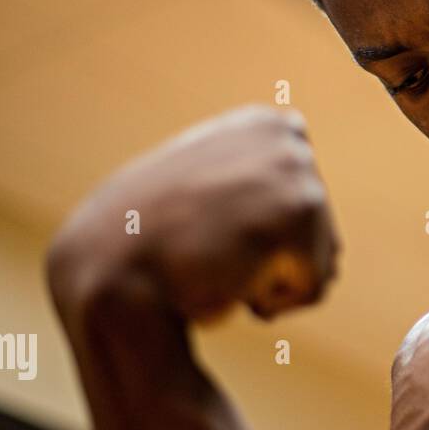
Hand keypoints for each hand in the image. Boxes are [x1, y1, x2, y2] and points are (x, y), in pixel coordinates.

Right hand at [47, 106, 339, 323]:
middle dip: (273, 258)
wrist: (106, 270)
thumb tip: (305, 157)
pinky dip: (276, 303)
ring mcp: (297, 167)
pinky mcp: (304, 209)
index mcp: (264, 126)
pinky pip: (315, 288)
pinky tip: (227, 281)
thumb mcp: (196, 184)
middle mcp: (287, 136)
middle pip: (320, 231)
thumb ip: (246, 174)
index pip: (304, 202)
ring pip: (322, 261)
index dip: (259, 235)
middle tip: (211, 250)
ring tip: (217, 262)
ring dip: (271, 280)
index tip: (211, 229)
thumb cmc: (145, 241)